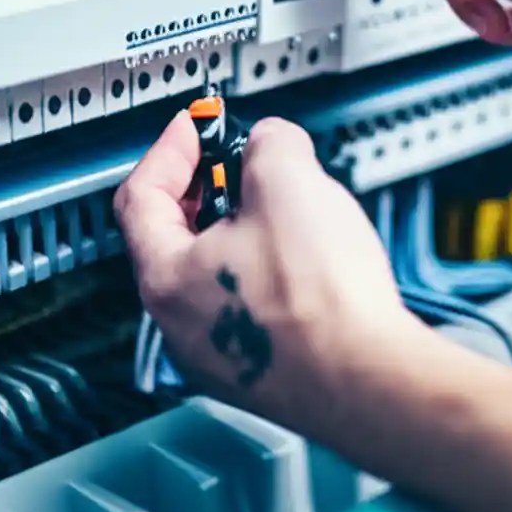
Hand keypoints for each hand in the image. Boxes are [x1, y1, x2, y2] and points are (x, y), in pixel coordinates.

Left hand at [112, 113, 421, 423]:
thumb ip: (268, 145)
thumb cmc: (322, 302)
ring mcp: (220, 357)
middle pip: (178, 237)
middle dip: (213, 191)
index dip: (170, 150)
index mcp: (166, 277)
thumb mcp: (289, 183)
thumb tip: (269, 141)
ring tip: (293, 216)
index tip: (195, 128)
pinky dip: (272, 277)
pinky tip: (312, 270)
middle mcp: (180, 326)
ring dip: (247, 235)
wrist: (370, 382)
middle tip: (247, 165)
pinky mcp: (261, 375)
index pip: (141, 196)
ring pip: (219, 277)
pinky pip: (251, 312)